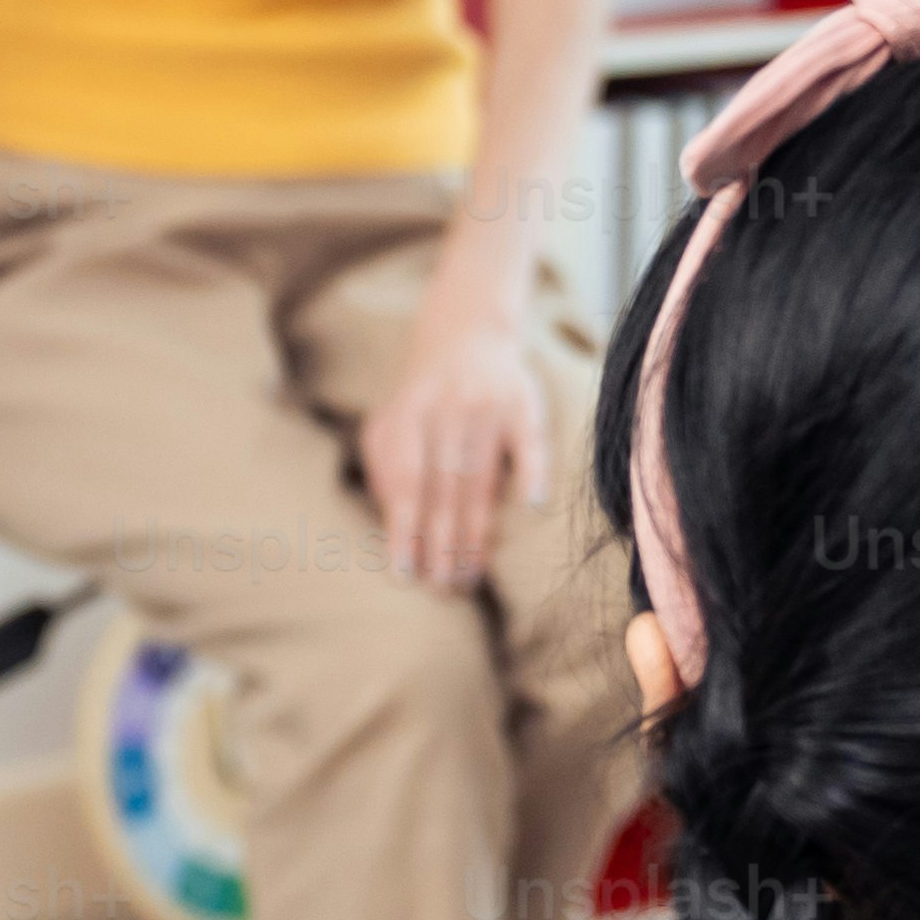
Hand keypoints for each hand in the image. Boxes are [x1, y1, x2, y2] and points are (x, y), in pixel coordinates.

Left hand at [355, 311, 553, 596]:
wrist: (467, 332)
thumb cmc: (425, 397)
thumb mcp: (393, 421)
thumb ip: (386, 468)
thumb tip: (393, 530)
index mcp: (410, 413)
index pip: (406, 480)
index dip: (405, 528)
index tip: (405, 573)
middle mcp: (448, 407)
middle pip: (444, 486)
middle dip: (442, 542)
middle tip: (443, 588)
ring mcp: (488, 405)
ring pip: (482, 475)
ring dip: (477, 529)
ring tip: (470, 575)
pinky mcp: (524, 403)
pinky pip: (530, 441)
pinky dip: (533, 471)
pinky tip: (532, 507)